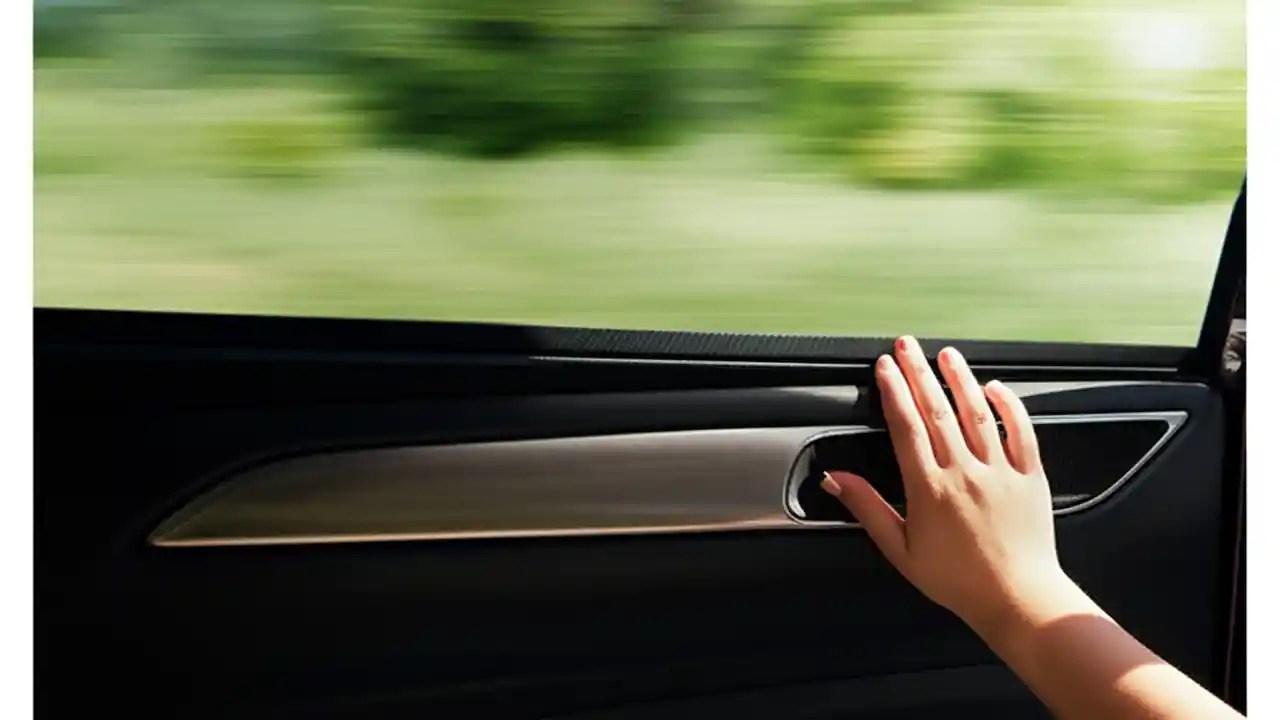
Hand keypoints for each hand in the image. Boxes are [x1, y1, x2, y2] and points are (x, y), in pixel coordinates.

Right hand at [821, 336, 1068, 631]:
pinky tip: (995, 388)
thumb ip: (867, 508)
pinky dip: (1009, 406)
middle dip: (919, 373)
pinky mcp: (1030, 477)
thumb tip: (835, 479)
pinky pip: (1021, 432)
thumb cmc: (958, 581)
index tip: (884, 366)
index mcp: (930, 489)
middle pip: (937, 411)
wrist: (1018, 599)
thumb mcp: (900, 551)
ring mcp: (1000, 472)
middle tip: (907, 345)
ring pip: (978, 413)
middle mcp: (965, 473)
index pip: (907, 426)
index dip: (893, 391)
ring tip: (946, 354)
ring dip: (960, 379)